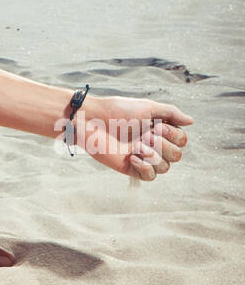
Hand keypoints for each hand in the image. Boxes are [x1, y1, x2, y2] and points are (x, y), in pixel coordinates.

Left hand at [67, 95, 193, 179]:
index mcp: (159, 129)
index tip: (156, 126)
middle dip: (163, 146)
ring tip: (136, 146)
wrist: (92, 122)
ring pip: (165, 168)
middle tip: (145, 135)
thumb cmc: (117, 111)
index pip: (182, 141)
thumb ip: (171, 113)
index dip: (173, 136)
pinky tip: (131, 158)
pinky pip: (150, 177)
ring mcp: (143, 157)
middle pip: (177, 156)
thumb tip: (192, 121)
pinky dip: (145, 168)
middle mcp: (154, 144)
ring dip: (153, 156)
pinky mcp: (131, 168)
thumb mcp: (147, 108)